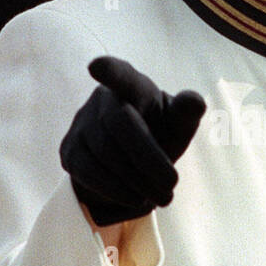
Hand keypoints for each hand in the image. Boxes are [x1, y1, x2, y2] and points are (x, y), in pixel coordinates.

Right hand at [59, 57, 205, 227]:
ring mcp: (81, 124)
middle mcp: (102, 99)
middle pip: (119, 123)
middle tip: (171, 187)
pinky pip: (88, 171)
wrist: (131, 164)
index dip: (109, 71)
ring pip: (104, 152)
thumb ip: (186, 113)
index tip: (96, 67)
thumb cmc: (161, 134)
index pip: (121, 74)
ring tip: (160, 197)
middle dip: (147, 158)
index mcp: (133, 86)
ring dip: (135, 180)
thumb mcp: (178, 124)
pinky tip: (135, 198)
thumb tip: (195, 102)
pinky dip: (114, 189)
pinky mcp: (69, 151)